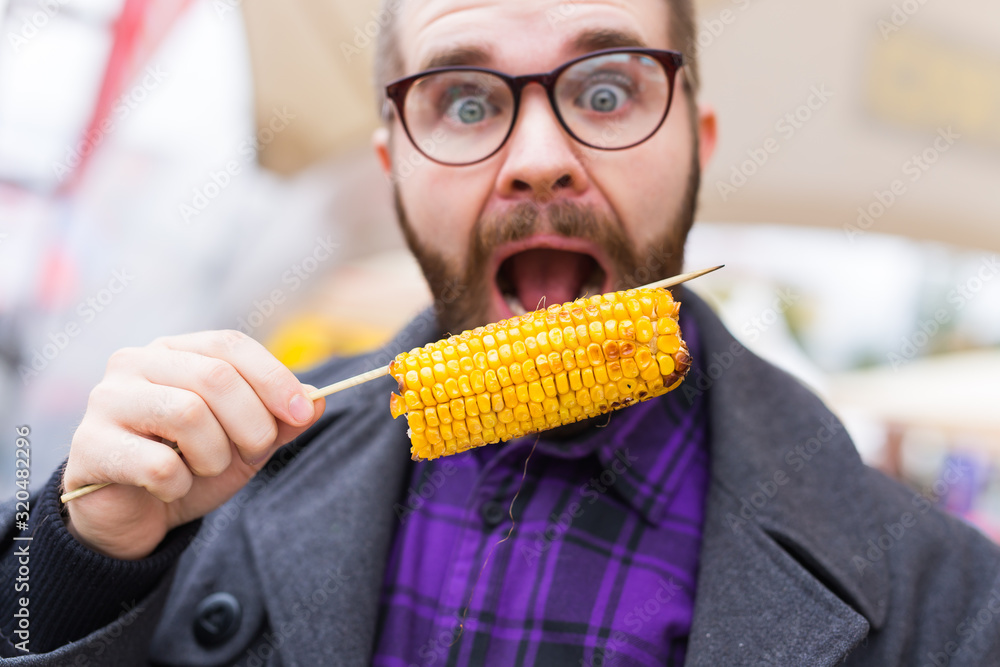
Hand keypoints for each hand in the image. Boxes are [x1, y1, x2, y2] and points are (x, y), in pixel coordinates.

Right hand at [62, 330, 325, 559]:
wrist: (133, 516)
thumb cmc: (189, 466)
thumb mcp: (245, 442)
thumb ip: (280, 420)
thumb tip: (318, 399)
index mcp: (175, 351)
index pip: (230, 345)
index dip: (273, 377)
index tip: (302, 413)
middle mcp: (135, 363)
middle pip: (215, 377)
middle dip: (251, 423)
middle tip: (254, 452)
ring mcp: (106, 401)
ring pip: (188, 414)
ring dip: (215, 455)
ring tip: (205, 469)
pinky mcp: (89, 446)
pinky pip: (158, 464)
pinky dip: (179, 484)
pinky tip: (170, 488)